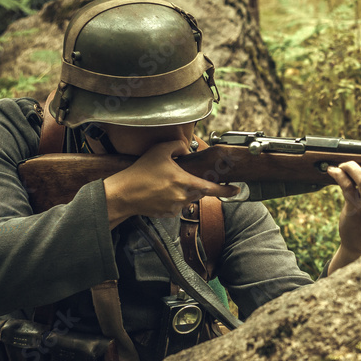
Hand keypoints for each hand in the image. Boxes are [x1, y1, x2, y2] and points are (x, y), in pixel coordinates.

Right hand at [103, 140, 236, 227]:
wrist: (123, 194)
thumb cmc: (140, 172)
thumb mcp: (159, 150)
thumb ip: (177, 146)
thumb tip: (186, 149)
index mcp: (185, 182)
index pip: (212, 188)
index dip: (226, 190)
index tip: (236, 190)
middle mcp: (183, 197)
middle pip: (199, 192)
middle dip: (196, 184)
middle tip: (181, 178)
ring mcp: (176, 207)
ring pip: (188, 198)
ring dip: (182, 190)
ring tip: (163, 183)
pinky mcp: (168, 214)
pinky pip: (177, 205)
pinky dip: (172, 198)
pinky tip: (159, 192)